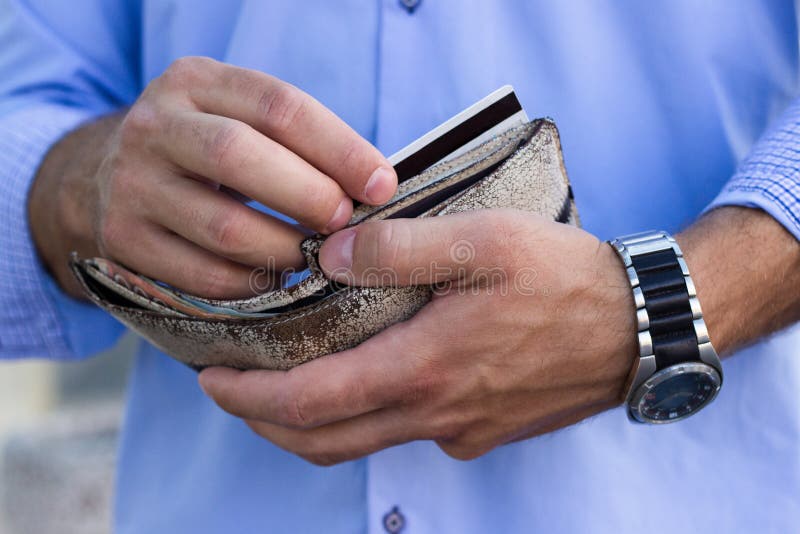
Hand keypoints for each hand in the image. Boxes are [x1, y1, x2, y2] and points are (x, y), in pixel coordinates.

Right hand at [28, 56, 396, 297]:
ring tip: (315, 255)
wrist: (110, 177)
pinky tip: (274, 276)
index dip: (339, 148)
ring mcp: (130, 184)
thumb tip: (376, 186)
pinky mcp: (123, 241)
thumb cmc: (207, 151)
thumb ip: (297, 142)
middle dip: (308, 195)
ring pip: (223, 226)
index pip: (278, 106)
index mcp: (195, 82)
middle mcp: (154, 125)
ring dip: (285, 248)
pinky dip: (253, 283)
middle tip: (343, 223)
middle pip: (238, 156)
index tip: (382, 185)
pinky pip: (203, 276)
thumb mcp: (239, 120)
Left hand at [199, 209, 637, 464]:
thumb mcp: (482, 240)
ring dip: (310, 422)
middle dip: (263, 421)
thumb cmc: (565, 278)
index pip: (308, 404)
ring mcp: (458, 429)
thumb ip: (399, 246)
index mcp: (424, 368)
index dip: (248, 398)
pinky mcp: (479, 430)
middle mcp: (433, 413)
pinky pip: (404, 432)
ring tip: (283, 382)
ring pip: (360, 442)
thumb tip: (331, 254)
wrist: (640, 328)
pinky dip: (363, 414)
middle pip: (322, 441)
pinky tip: (367, 372)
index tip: (211, 378)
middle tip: (232, 387)